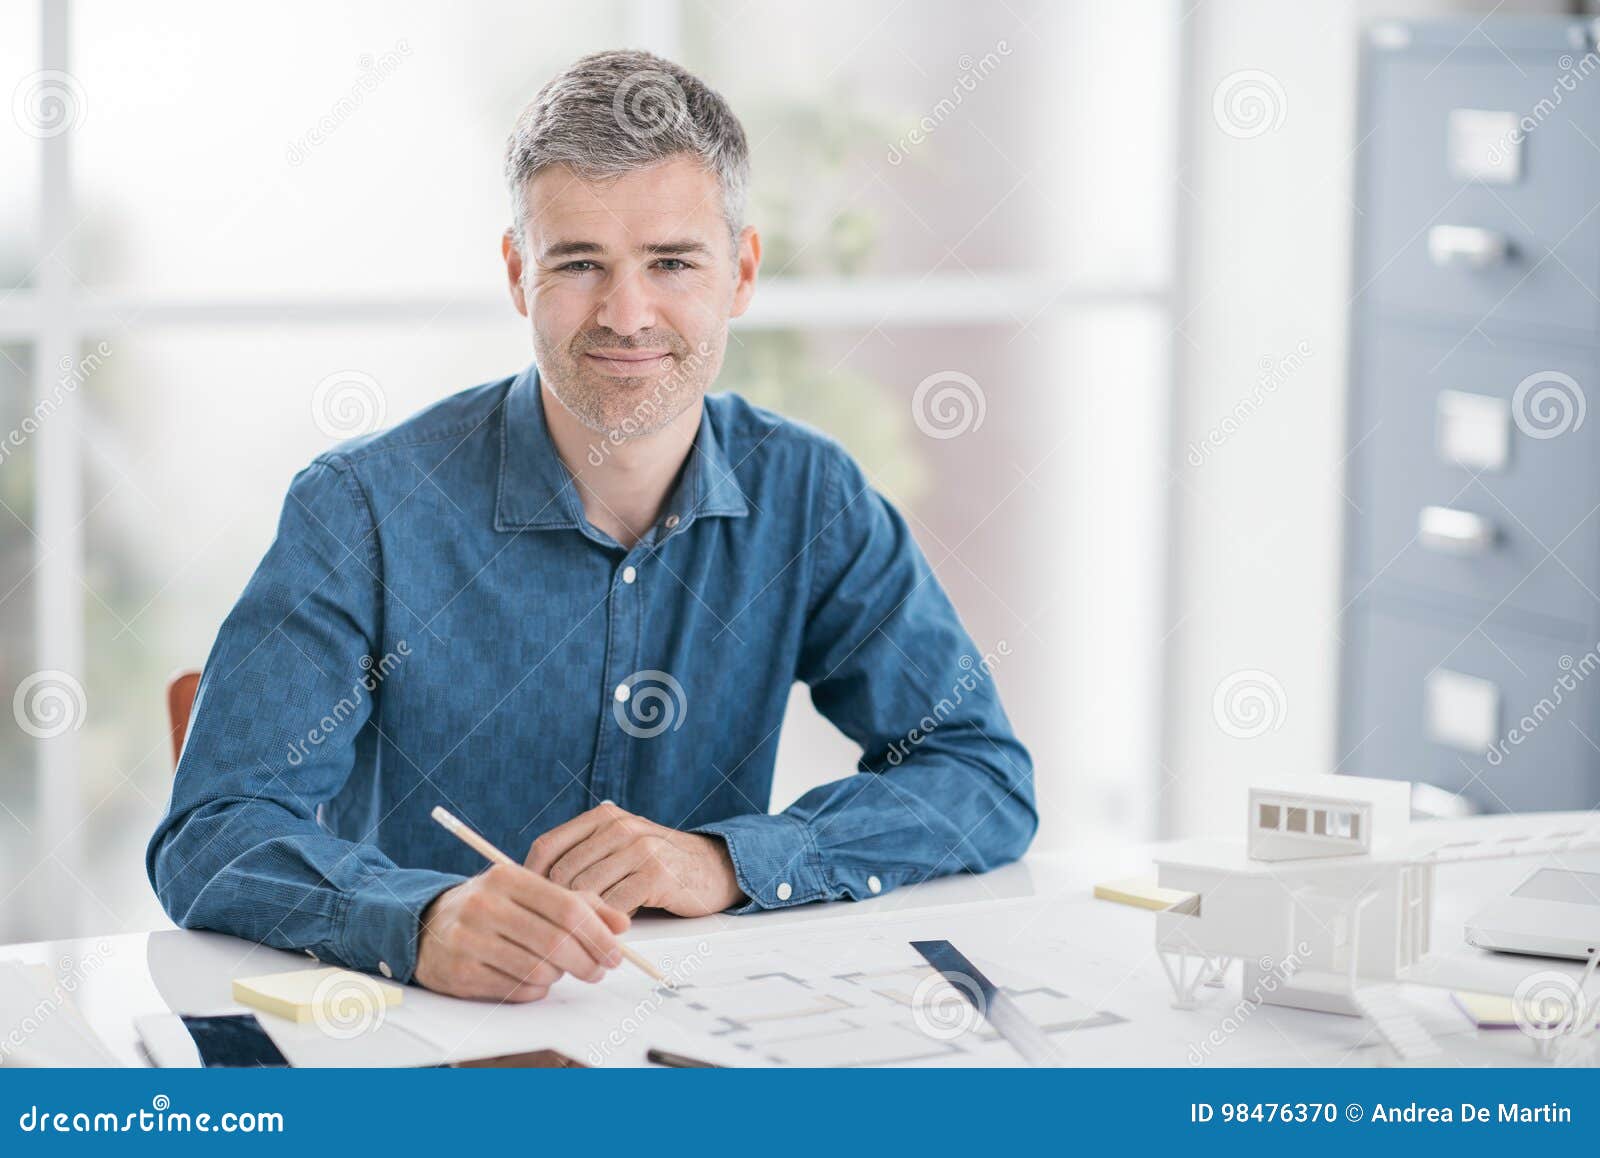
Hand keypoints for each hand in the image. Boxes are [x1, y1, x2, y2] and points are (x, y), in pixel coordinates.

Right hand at [414, 863, 630, 1001]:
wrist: (428, 924)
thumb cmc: (492, 906)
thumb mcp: (531, 891)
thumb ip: (580, 903)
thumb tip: (621, 925)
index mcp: (507, 877)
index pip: (567, 907)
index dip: (599, 934)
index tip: (616, 953)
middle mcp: (484, 905)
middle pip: (556, 943)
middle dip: (587, 962)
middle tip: (599, 971)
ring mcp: (468, 940)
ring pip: (538, 970)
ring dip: (559, 976)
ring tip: (558, 968)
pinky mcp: (459, 973)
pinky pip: (516, 990)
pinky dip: (535, 990)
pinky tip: (532, 979)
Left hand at [525, 802, 744, 916]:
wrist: (713, 867)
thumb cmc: (657, 863)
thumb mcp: (619, 846)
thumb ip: (585, 855)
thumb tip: (531, 886)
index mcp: (603, 817)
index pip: (548, 846)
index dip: (530, 878)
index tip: (526, 903)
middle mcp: (619, 827)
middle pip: (563, 873)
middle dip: (555, 905)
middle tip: (555, 930)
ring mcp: (639, 848)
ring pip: (586, 891)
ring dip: (580, 919)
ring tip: (580, 935)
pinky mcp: (656, 874)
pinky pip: (614, 906)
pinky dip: (606, 924)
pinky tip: (610, 931)